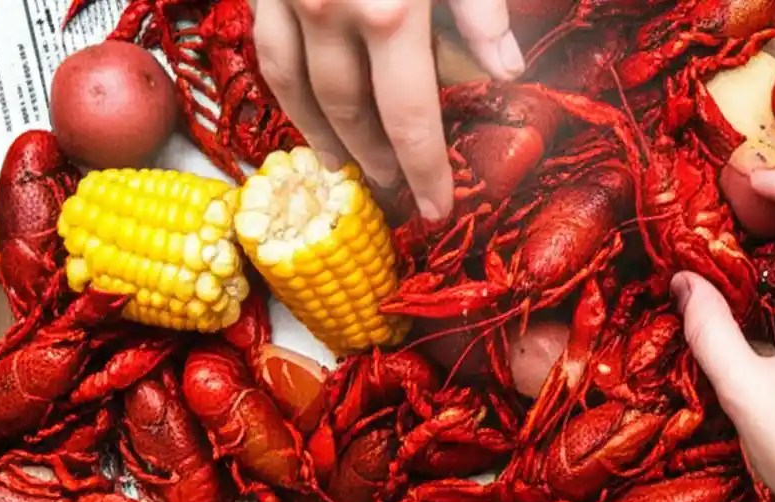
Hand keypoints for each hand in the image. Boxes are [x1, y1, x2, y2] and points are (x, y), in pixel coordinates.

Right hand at [252, 0, 525, 219]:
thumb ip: (481, 11)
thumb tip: (509, 70)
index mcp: (389, 12)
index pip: (409, 118)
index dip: (423, 171)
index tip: (436, 209)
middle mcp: (328, 12)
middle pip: (348, 110)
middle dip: (372, 156)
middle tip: (390, 186)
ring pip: (294, 85)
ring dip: (318, 131)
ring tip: (337, 162)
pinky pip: (266, 45)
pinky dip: (285, 83)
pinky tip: (301, 100)